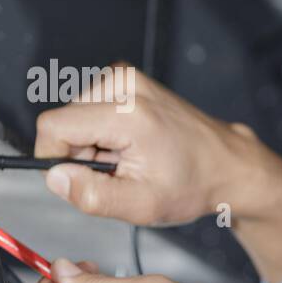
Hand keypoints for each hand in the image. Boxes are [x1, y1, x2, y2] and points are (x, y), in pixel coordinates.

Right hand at [33, 63, 281, 282]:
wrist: (227, 165)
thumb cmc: (193, 185)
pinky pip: (93, 107)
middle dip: (80, 152)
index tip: (83, 178)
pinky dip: (105, 131)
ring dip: (94, 143)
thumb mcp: (142, 205)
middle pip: (64, 120)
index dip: (56, 158)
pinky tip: (133, 145)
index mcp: (128, 113)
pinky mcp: (130, 79)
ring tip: (130, 160)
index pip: (53, 127)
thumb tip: (54, 177)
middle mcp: (126, 85)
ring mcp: (129, 77)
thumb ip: (92, 195)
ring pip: (76, 114)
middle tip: (119, 171)